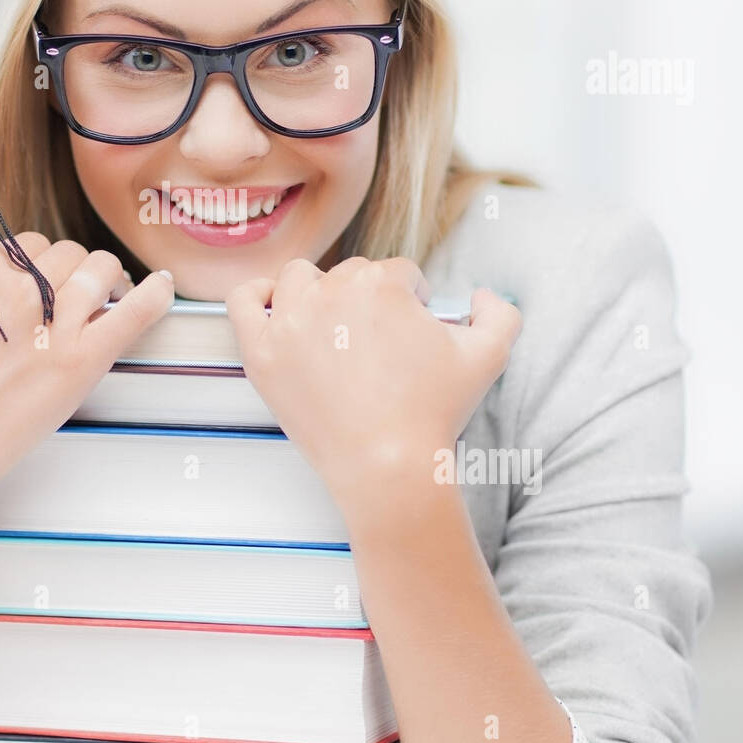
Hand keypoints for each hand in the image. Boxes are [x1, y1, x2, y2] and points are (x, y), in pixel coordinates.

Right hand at [0, 235, 174, 504]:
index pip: (25, 243)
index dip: (37, 262)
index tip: (40, 282)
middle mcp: (18, 290)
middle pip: (67, 252)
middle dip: (74, 268)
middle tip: (79, 293)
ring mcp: (53, 324)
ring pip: (101, 270)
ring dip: (111, 278)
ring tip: (114, 294)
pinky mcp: (82, 360)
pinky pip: (133, 312)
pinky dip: (155, 295)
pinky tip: (164, 287)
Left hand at [225, 256, 521, 526]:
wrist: (389, 469)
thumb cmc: (437, 413)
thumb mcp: (490, 356)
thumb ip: (500, 312)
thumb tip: (481, 292)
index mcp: (381, 282)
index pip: (398, 274)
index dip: (412, 303)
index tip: (411, 338)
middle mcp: (330, 291)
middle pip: (349, 275)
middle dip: (367, 303)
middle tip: (377, 348)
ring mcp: (289, 321)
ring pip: (298, 279)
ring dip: (316, 293)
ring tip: (333, 329)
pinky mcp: (261, 352)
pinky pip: (242, 302)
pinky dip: (255, 297)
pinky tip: (274, 309)